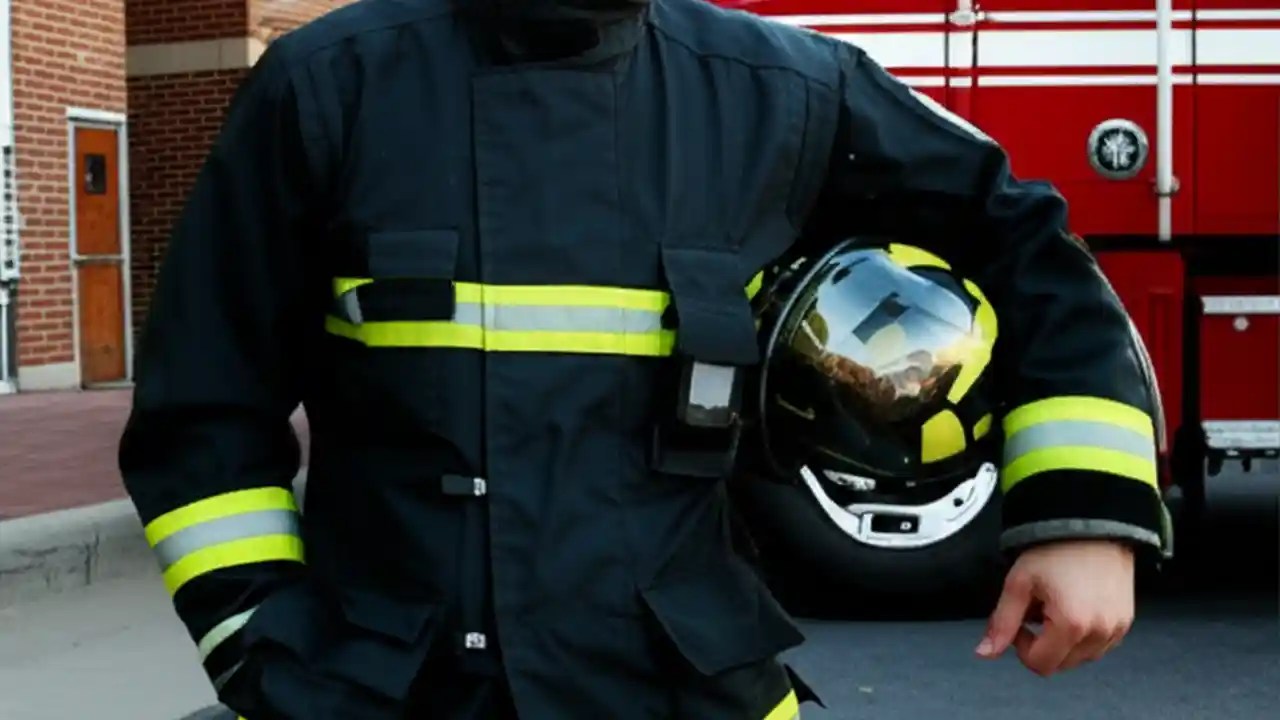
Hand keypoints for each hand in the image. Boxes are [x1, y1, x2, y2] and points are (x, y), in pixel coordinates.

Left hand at [974, 539, 1135, 676]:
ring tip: (1055, 607)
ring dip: (1062, 642)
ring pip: (1079, 658)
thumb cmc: (1054, 549)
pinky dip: (1082, 637)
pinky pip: (1099, 646)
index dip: (1021, 647)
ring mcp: (1116, 629)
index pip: (1040, 664)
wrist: (1090, 524)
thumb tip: (985, 652)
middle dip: (1041, 645)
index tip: (1019, 621)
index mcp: (1071, 625)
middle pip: (1060, 665)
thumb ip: (1002, 623)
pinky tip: (1073, 608)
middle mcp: (1100, 633)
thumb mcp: (1019, 584)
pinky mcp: (1126, 622)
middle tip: (1035, 611)